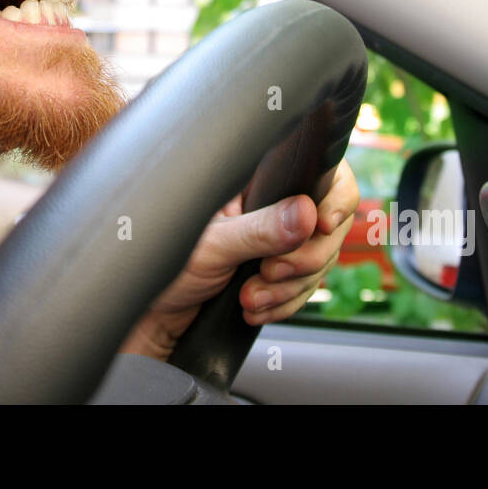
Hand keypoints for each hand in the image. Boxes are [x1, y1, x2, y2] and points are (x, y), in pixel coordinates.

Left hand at [119, 160, 359, 360]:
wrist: (153, 316)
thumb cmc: (162, 267)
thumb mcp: (211, 245)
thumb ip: (258, 230)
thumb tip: (305, 213)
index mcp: (255, 180)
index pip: (319, 172)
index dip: (334, 198)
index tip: (322, 225)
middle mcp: (271, 204)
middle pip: (329, 224)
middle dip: (305, 258)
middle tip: (270, 271)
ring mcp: (278, 239)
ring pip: (321, 260)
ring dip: (290, 288)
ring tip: (250, 297)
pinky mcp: (278, 269)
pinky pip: (306, 286)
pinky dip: (285, 303)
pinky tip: (256, 308)